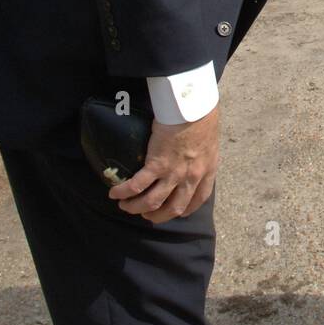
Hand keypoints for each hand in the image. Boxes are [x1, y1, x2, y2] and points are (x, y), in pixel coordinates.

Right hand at [108, 105, 219, 222]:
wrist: (193, 107)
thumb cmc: (201, 117)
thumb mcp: (208, 142)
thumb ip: (201, 154)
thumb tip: (191, 153)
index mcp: (207, 171)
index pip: (197, 200)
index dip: (184, 210)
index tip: (174, 212)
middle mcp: (191, 177)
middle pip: (173, 209)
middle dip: (157, 216)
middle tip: (145, 214)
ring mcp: (174, 173)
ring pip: (152, 202)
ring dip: (136, 208)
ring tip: (125, 206)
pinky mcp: (157, 164)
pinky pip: (137, 185)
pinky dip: (124, 192)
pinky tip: (114, 193)